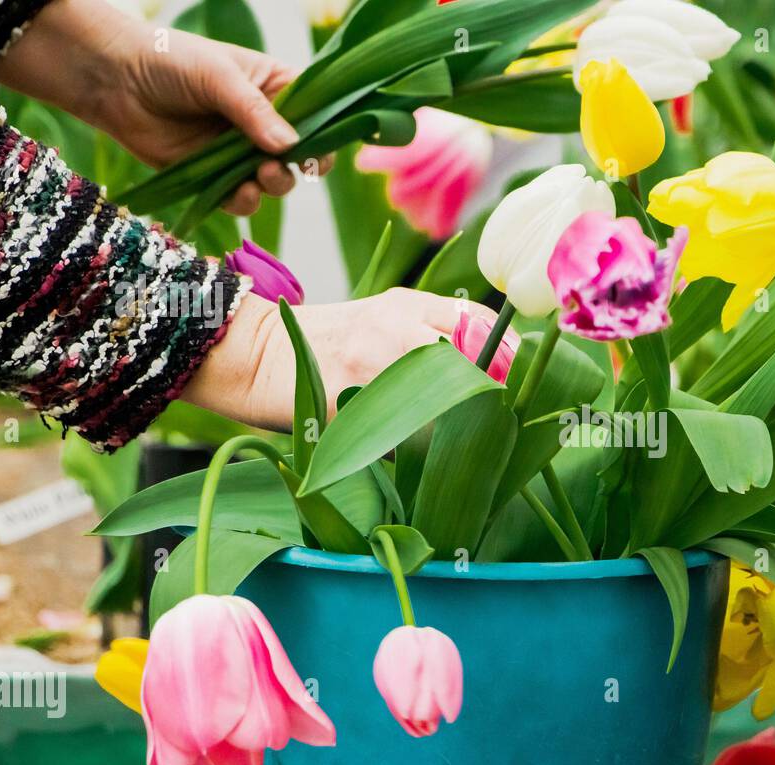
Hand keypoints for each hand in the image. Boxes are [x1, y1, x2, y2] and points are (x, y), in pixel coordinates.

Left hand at [0, 0, 329, 215]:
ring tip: (260, 176)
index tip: (317, 150)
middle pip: (302, 155)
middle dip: (297, 166)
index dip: (324, 135)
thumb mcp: (218, 76)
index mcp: (276, 89)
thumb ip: (254, 111)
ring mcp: (241, 152)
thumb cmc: (170, 61)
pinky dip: (246, 200)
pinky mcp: (216, 176)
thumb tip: (291, 147)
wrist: (114, 79)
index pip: (317, 115)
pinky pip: (242, 198)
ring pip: (276, 181)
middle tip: (278, 164)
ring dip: (274, 184)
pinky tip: (242, 192)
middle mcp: (264, 123)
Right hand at [181, 291, 498, 430]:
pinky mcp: (352, 401)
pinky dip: (413, 450)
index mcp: (408, 305)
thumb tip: (494, 367)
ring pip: (441, 404)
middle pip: (471, 364)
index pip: (480, 323)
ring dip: (453, 427)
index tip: (519, 380)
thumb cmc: (327, 344)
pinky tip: (406, 450)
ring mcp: (374, 365)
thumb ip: (433, 332)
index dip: (509, 355)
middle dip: (489, 394)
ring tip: (453, 441)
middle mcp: (396, 327)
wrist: (255, 354)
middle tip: (495, 416)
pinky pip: (403, 436)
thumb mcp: (382, 319)